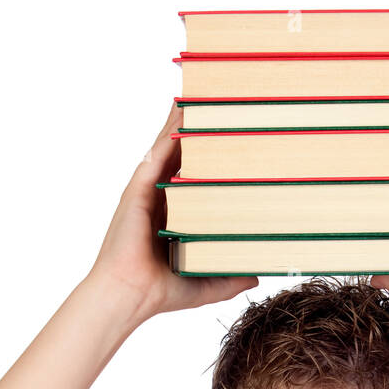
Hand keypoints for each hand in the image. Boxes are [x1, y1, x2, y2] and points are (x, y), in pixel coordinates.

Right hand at [86, 100, 258, 324]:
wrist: (130, 296)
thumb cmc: (162, 292)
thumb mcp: (208, 283)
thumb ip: (232, 277)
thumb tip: (258, 274)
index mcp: (177, 213)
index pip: (197, 176)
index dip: (213, 155)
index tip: (232, 136)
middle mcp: (162, 196)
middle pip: (184, 153)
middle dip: (198, 128)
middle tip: (219, 101)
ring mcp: (148, 190)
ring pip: (169, 146)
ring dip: (184, 120)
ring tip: (202, 92)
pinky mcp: (138, 190)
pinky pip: (157, 155)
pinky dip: (169, 134)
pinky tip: (181, 113)